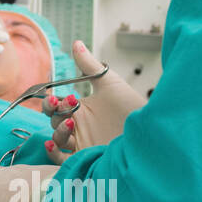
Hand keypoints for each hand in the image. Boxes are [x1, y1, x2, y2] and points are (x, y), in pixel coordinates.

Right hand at [41, 41, 145, 162]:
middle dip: (53, 113)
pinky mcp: (86, 158)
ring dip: (58, 130)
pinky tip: (53, 143)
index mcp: (81, 109)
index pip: (55, 107)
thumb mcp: (109, 83)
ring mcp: (82, 143)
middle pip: (53, 121)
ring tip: (71, 124)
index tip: (56, 98)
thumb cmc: (132, 106)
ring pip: (57, 138)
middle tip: (62, 107)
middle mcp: (79, 127)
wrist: (150, 130)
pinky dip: (53, 153)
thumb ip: (89, 65)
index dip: (50, 103)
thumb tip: (76, 42)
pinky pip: (61, 159)